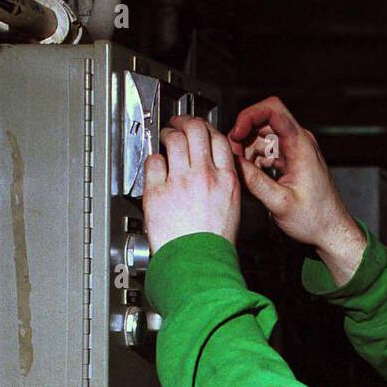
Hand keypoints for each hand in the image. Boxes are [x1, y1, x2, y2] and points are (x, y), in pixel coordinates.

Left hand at [143, 115, 239, 254]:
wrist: (198, 265)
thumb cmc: (214, 246)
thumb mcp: (232, 210)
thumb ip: (224, 184)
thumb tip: (213, 168)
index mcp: (227, 180)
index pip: (218, 139)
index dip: (207, 128)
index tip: (201, 129)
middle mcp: (204, 176)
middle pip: (196, 130)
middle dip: (185, 121)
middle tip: (178, 123)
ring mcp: (180, 182)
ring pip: (174, 139)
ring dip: (168, 134)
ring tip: (165, 138)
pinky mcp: (157, 191)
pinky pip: (153, 162)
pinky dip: (154, 160)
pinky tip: (155, 166)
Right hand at [228, 96, 363, 264]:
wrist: (331, 230)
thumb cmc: (316, 219)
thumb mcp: (280, 202)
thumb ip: (254, 181)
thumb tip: (233, 164)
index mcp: (301, 145)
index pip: (272, 109)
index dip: (248, 116)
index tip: (235, 134)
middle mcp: (300, 142)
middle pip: (265, 121)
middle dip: (244, 135)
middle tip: (234, 155)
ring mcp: (296, 151)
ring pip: (264, 136)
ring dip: (248, 149)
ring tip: (242, 169)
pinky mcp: (292, 161)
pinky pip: (269, 150)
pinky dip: (256, 159)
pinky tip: (252, 174)